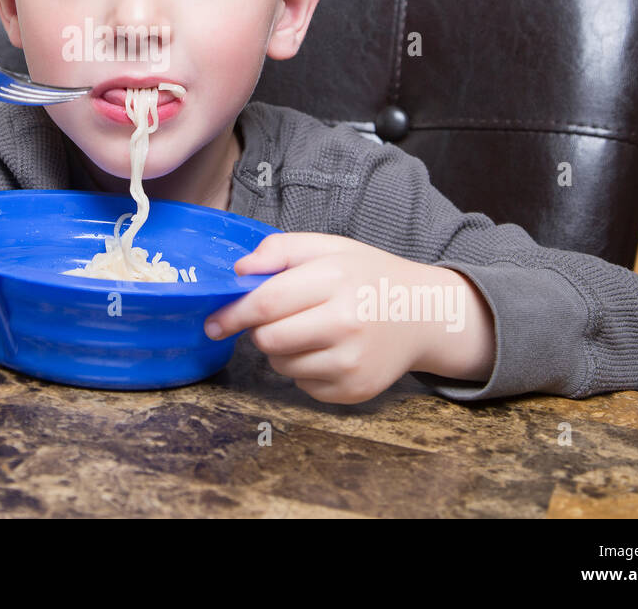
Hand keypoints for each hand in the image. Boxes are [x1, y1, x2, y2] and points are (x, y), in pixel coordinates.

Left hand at [203, 233, 491, 403]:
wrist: (424, 315)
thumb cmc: (368, 277)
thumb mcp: (329, 247)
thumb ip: (280, 250)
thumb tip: (239, 271)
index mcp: (334, 280)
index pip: (265, 304)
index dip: (232, 314)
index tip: (212, 321)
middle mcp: (345, 324)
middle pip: (267, 340)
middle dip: (258, 330)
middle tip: (273, 318)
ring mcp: (351, 362)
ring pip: (281, 365)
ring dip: (281, 349)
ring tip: (308, 329)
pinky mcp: (354, 391)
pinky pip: (302, 385)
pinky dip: (303, 368)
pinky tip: (327, 349)